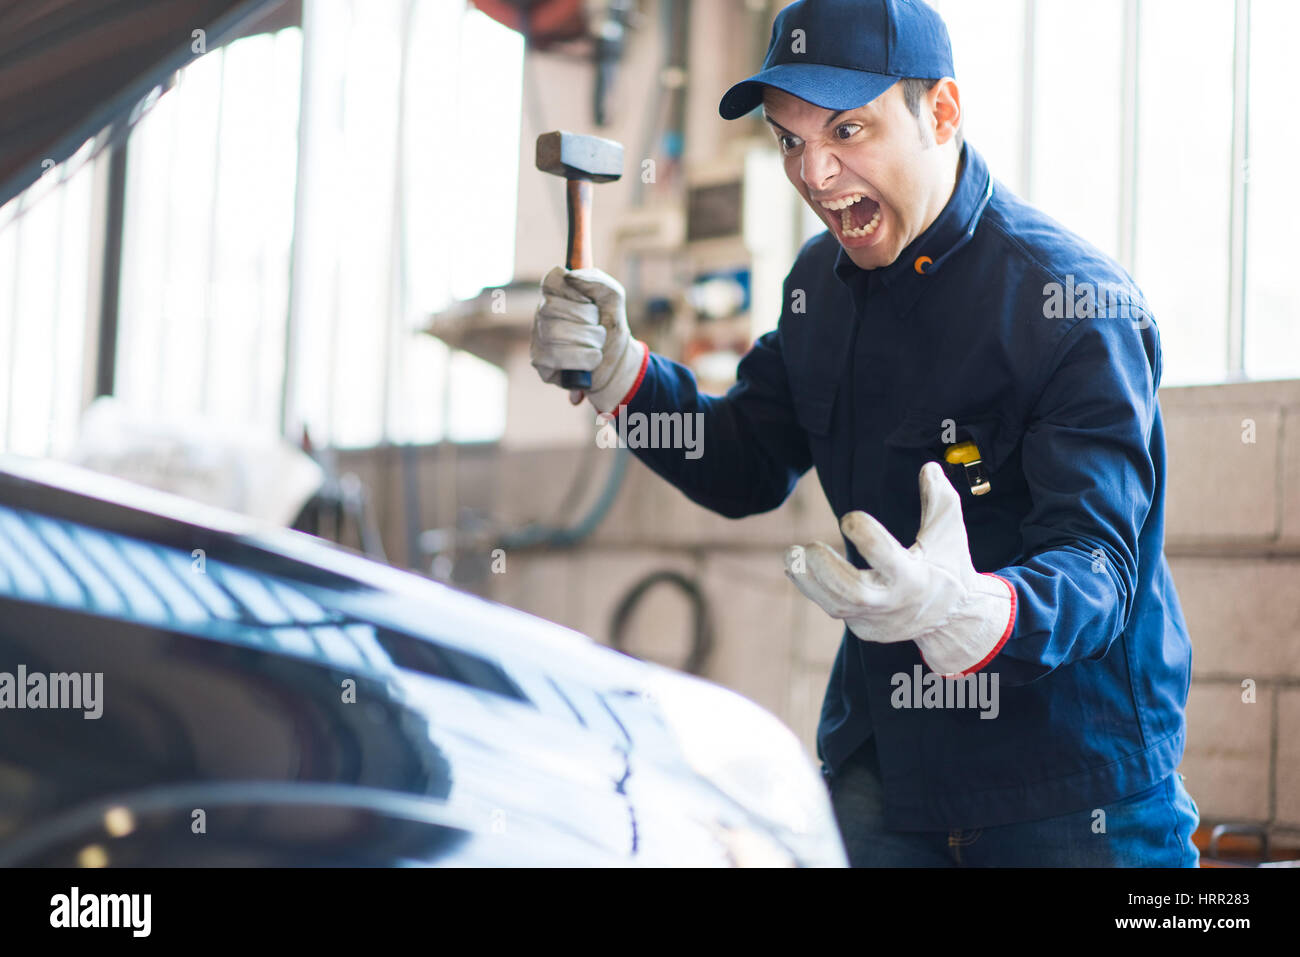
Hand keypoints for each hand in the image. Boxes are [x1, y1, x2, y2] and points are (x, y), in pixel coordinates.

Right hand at [531, 266, 645, 411]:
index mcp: (556, 294)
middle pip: (550, 307)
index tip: (589, 301)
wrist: (618, 360)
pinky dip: (583, 358)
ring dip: (587, 339)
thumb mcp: (612, 297)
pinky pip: (555, 356)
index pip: (551, 280)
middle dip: (585, 318)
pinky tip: (592, 359)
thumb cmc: (610, 326)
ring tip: (598, 344)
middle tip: (598, 327)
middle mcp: (542, 314)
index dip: (571, 290)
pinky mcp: (540, 362)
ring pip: (553, 332)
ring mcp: (537, 337)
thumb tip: (570, 277)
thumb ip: (596, 280)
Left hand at [783, 462, 1014, 676]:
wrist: (950, 616)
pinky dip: (813, 588)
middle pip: (854, 593)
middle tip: (810, 545)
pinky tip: (797, 566)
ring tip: (792, 553)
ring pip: (836, 606)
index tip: (849, 517)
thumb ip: (939, 498)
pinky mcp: (863, 626)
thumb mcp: (950, 533)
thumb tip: (928, 467)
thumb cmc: (947, 565)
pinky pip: (832, 608)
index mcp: (915, 576)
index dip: (865, 536)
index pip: (886, 558)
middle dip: (827, 569)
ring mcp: (876, 618)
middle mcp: (893, 602)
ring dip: (808, 580)